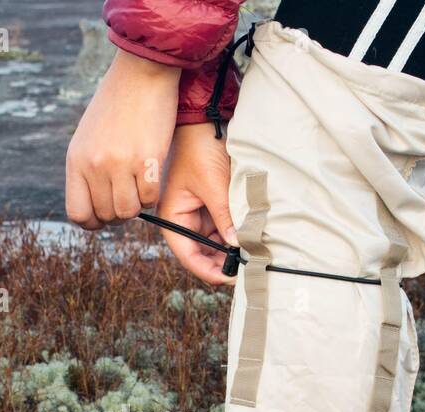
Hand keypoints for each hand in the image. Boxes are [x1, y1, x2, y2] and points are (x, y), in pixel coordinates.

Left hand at [65, 50, 179, 228]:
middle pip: (106, 215)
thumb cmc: (117, 104)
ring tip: (140, 185)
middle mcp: (94, 165)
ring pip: (128, 211)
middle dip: (119, 213)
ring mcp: (119, 164)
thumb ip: (88, 170)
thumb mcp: (89, 137)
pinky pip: (150, 198)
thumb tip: (96, 205)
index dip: (93, 221)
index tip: (105, 213)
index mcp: (75, 160)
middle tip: (129, 196)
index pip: (78, 214)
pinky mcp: (146, 160)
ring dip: (137, 204)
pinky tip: (151, 175)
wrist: (141, 72)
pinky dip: (153, 193)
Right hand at [156, 122, 236, 285]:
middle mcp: (183, 219)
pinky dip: (236, 234)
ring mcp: (198, 213)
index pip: (188, 255)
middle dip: (222, 262)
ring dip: (231, 248)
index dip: (208, 270)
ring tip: (252, 253)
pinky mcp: (213, 205)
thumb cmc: (200, 148)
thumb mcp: (214, 185)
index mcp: (172, 217)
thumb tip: (238, 246)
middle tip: (247, 268)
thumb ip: (225, 217)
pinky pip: (225, 227)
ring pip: (216, 243)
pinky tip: (250, 237)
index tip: (230, 277)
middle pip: (202, 253)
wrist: (205, 120)